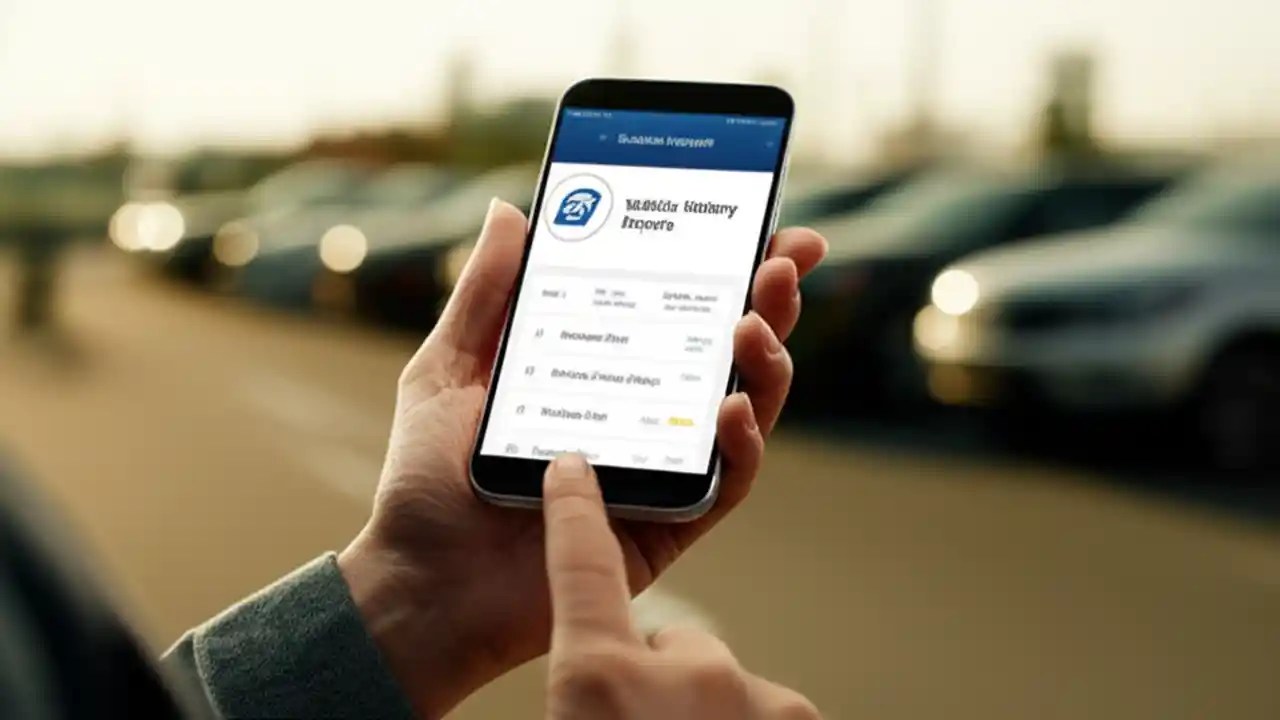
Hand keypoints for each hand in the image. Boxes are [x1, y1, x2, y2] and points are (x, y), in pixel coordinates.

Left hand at [338, 199, 826, 717]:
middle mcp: (641, 415)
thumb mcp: (448, 367)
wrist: (419, 582)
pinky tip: (732, 407)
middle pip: (724, 352)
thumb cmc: (428, 480)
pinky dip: (742, 445)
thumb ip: (484, 293)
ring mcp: (661, 470)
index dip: (725, 265)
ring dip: (767, 362)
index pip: (675, 307)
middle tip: (780, 259)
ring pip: (744, 411)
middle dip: (768, 300)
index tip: (762, 222)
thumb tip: (510, 209)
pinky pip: (727, 484)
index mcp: (598, 370)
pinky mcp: (669, 526)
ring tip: (757, 319)